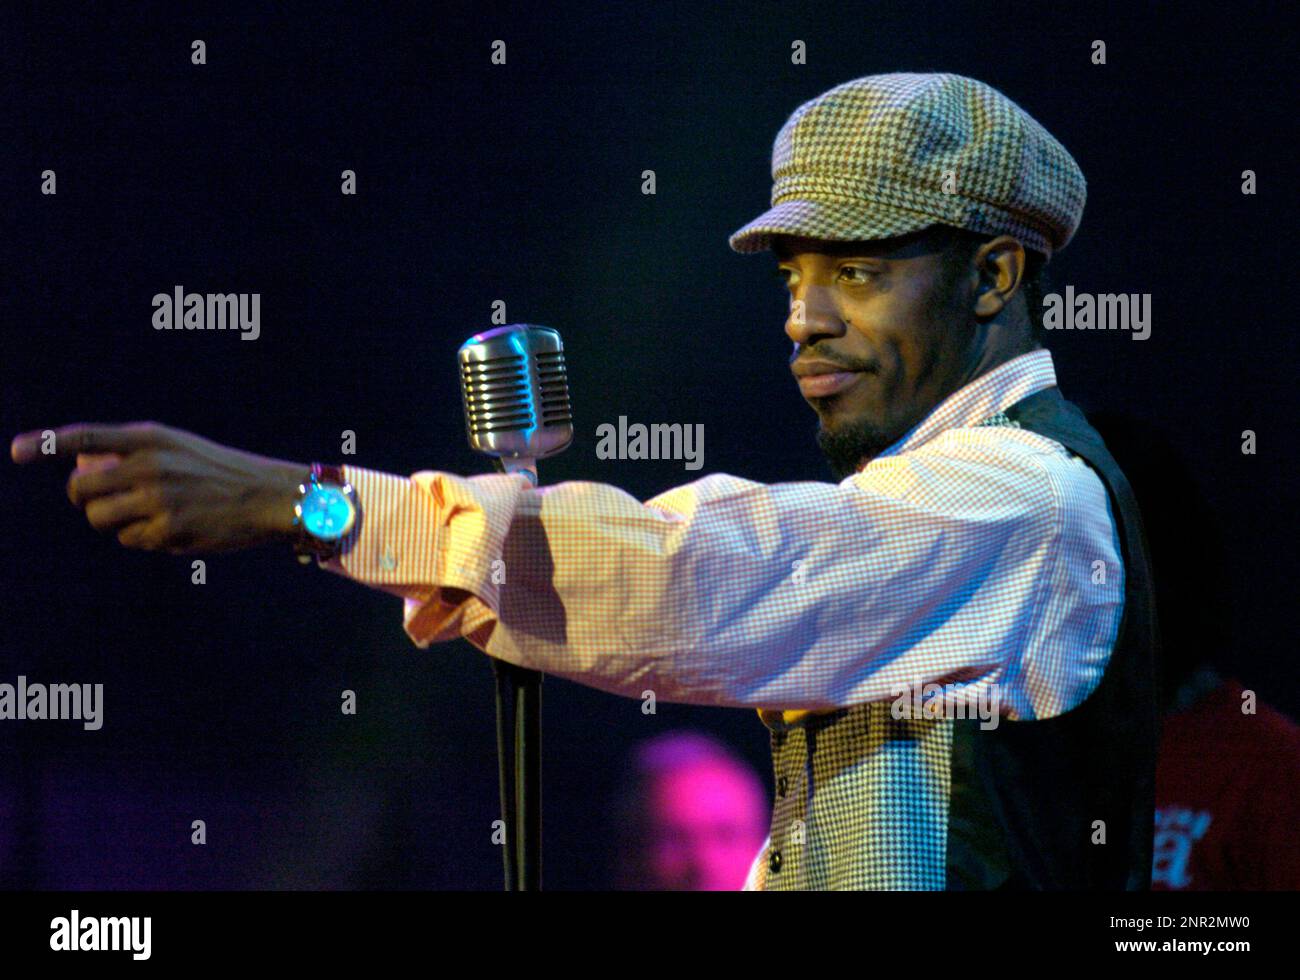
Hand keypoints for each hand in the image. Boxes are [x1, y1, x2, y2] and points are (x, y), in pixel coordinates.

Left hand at [10, 422, 308, 553]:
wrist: (269, 495)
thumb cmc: (219, 470)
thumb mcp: (177, 446)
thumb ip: (132, 452)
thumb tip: (81, 469)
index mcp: (150, 438)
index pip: (85, 437)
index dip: (45, 443)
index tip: (15, 452)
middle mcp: (149, 466)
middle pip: (80, 488)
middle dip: (82, 498)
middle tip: (97, 500)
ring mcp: (158, 500)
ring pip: (98, 518)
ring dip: (109, 521)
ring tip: (139, 516)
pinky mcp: (169, 530)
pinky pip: (128, 540)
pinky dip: (140, 538)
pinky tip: (169, 529)